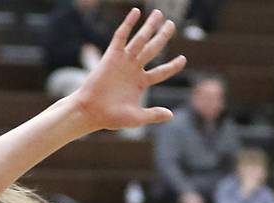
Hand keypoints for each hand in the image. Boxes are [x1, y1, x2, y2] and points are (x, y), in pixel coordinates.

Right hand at [73, 8, 185, 132]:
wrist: (91, 111)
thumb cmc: (111, 118)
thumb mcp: (136, 118)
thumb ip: (154, 115)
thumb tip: (171, 116)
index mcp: (141, 83)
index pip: (161, 72)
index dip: (172, 66)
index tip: (182, 59)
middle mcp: (134, 69)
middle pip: (153, 49)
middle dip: (162, 36)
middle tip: (171, 24)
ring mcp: (123, 61)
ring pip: (140, 39)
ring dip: (149, 26)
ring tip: (158, 13)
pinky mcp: (111, 56)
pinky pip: (121, 36)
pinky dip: (128, 24)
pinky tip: (136, 12)